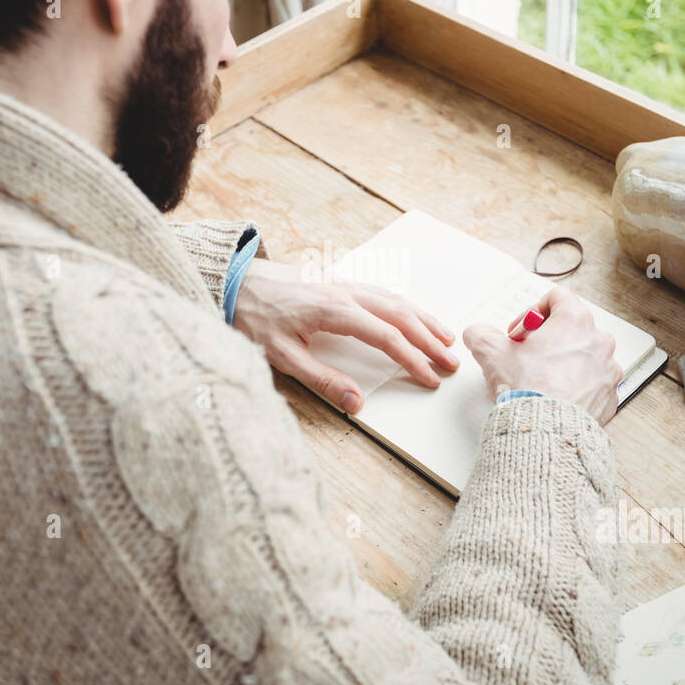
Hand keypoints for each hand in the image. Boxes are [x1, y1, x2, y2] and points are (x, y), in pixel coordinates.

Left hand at [233, 258, 459, 413]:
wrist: (232, 281)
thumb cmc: (253, 318)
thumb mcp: (281, 357)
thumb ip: (323, 380)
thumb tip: (357, 403)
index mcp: (334, 310)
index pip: (386, 336)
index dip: (411, 359)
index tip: (429, 378)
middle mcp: (344, 291)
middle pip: (399, 314)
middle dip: (428, 339)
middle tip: (452, 363)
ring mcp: (342, 282)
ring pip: (394, 298)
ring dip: (422, 319)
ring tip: (446, 338)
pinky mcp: (337, 281)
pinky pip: (381, 291)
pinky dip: (404, 305)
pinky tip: (413, 315)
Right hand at [462, 285, 622, 425]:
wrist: (547, 430)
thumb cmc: (528, 389)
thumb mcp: (491, 353)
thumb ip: (480, 335)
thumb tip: (478, 335)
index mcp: (575, 320)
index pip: (557, 297)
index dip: (531, 313)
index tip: (520, 333)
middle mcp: (598, 340)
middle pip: (571, 327)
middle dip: (547, 339)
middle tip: (527, 357)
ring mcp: (608, 369)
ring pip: (584, 355)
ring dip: (563, 361)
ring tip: (541, 379)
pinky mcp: (610, 394)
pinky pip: (593, 382)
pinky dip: (577, 385)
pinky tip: (556, 396)